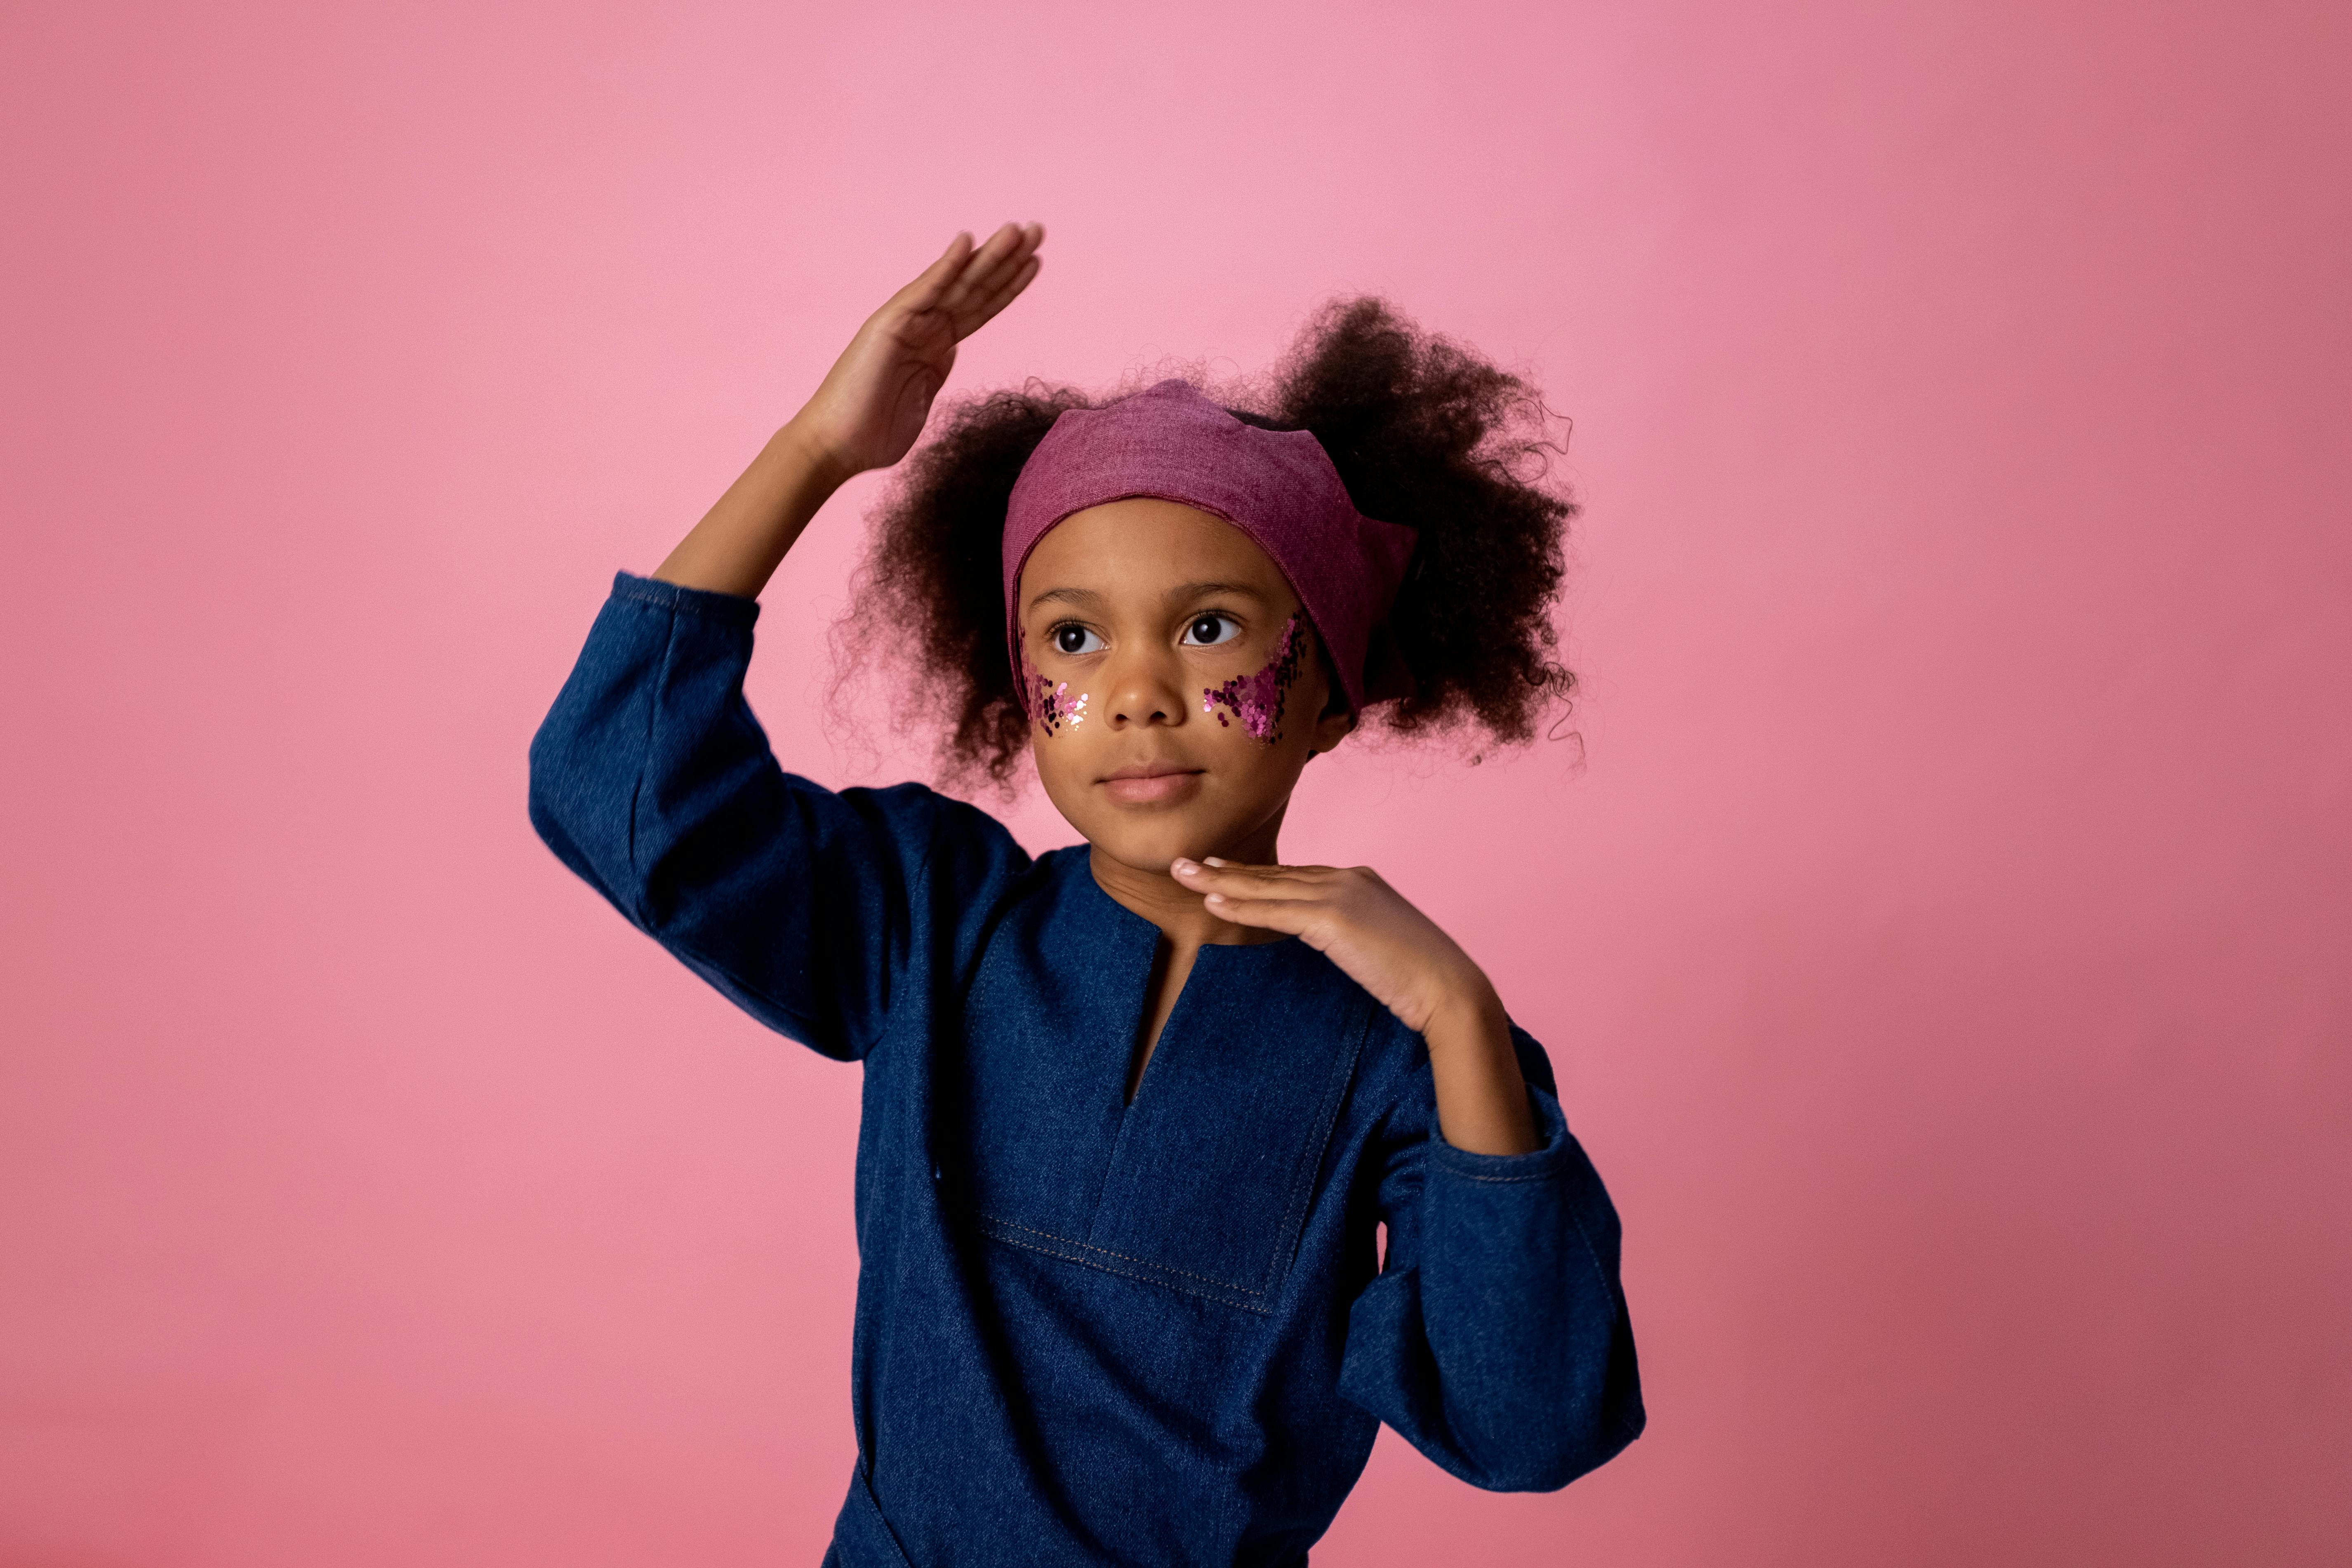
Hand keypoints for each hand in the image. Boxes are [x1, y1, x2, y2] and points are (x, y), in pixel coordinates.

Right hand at [794, 222, 1044, 477]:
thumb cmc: (873, 431)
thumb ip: (936, 369)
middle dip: (1007, 260)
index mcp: (934, 345)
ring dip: (989, 256)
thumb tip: (951, 349)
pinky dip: (945, 267)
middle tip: (1037, 230)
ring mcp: (906, 322)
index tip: (1035, 263)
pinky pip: (923, 292)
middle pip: (974, 288)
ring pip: (956, 283)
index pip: (980, 309)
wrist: (837, 448)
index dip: (1008, 286)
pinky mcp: (888, 325)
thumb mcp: (921, 397)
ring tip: (1020, 230)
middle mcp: (923, 327)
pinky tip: (967, 242)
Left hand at [1170, 857, 1494, 1034]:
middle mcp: (1347, 877)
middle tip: (1186, 863)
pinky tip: (1211, 903)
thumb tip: (1325, 940)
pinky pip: (1274, 911)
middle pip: (1274, 874)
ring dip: (1220, 881)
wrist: (1450, 989)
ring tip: (1183, 873)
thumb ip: (1349, 933)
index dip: (1255, 874)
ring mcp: (1341, 894)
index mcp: (1359, 880)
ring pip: (1267, 887)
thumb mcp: (1378, 944)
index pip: (1295, 876)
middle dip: (1226, 869)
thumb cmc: (1420, 977)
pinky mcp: (1334, 918)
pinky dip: (1241, 906)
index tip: (1221, 870)